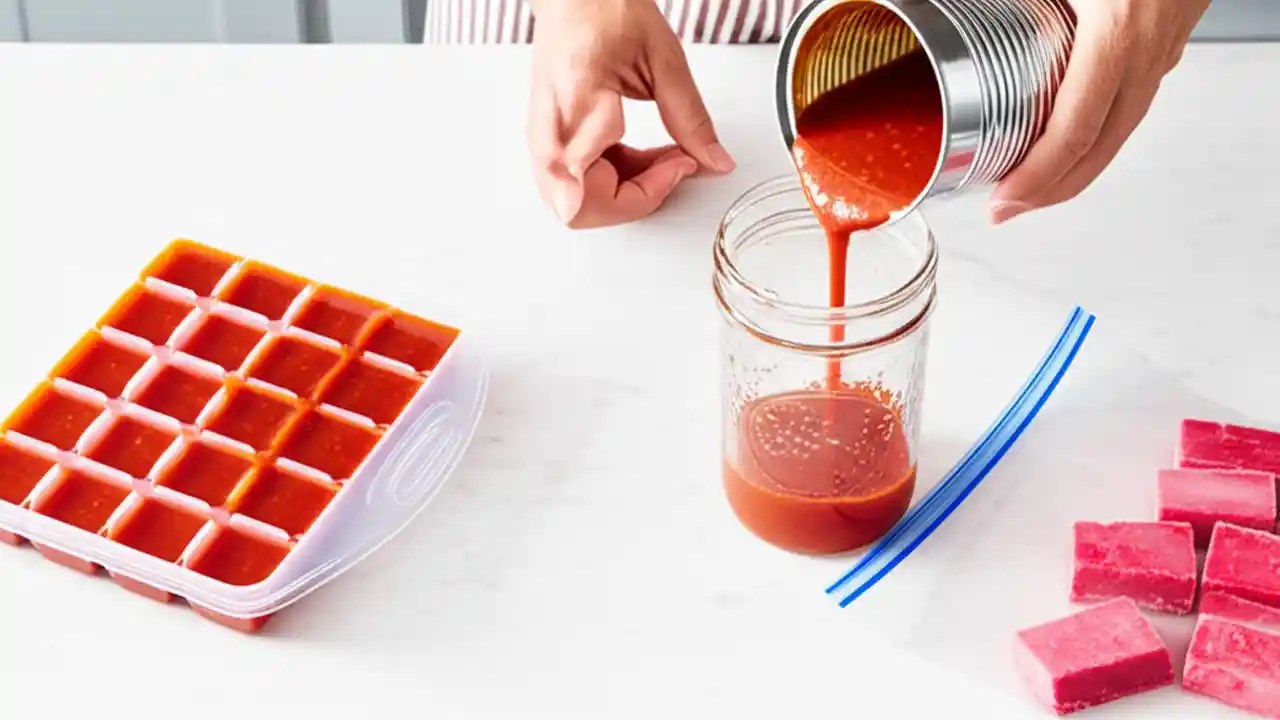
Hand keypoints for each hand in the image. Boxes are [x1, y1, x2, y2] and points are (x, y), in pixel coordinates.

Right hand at [527, 0, 735, 228]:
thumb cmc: (604, 10)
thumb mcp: (664, 62)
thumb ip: (690, 120)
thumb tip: (715, 162)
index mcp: (578, 107)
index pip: (603, 193)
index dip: (652, 191)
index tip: (682, 163)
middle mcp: (550, 130)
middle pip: (581, 211)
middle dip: (634, 200)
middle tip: (670, 165)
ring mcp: (542, 139)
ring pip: (576, 204)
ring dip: (622, 192)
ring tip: (654, 157)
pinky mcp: (545, 142)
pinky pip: (574, 184)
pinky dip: (610, 180)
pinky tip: (632, 153)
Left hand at [989, 0, 1209, 223]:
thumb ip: (1005, 3)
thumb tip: (931, 1)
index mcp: (1117, 27)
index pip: (1075, 131)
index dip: (1037, 178)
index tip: (1004, 201)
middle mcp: (1149, 42)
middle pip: (1104, 145)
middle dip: (1053, 189)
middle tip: (1008, 209)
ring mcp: (1168, 39)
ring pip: (1126, 123)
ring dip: (1080, 161)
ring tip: (1035, 182)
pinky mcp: (1172, 30)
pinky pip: (1136, 92)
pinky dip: (1102, 124)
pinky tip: (1075, 128)